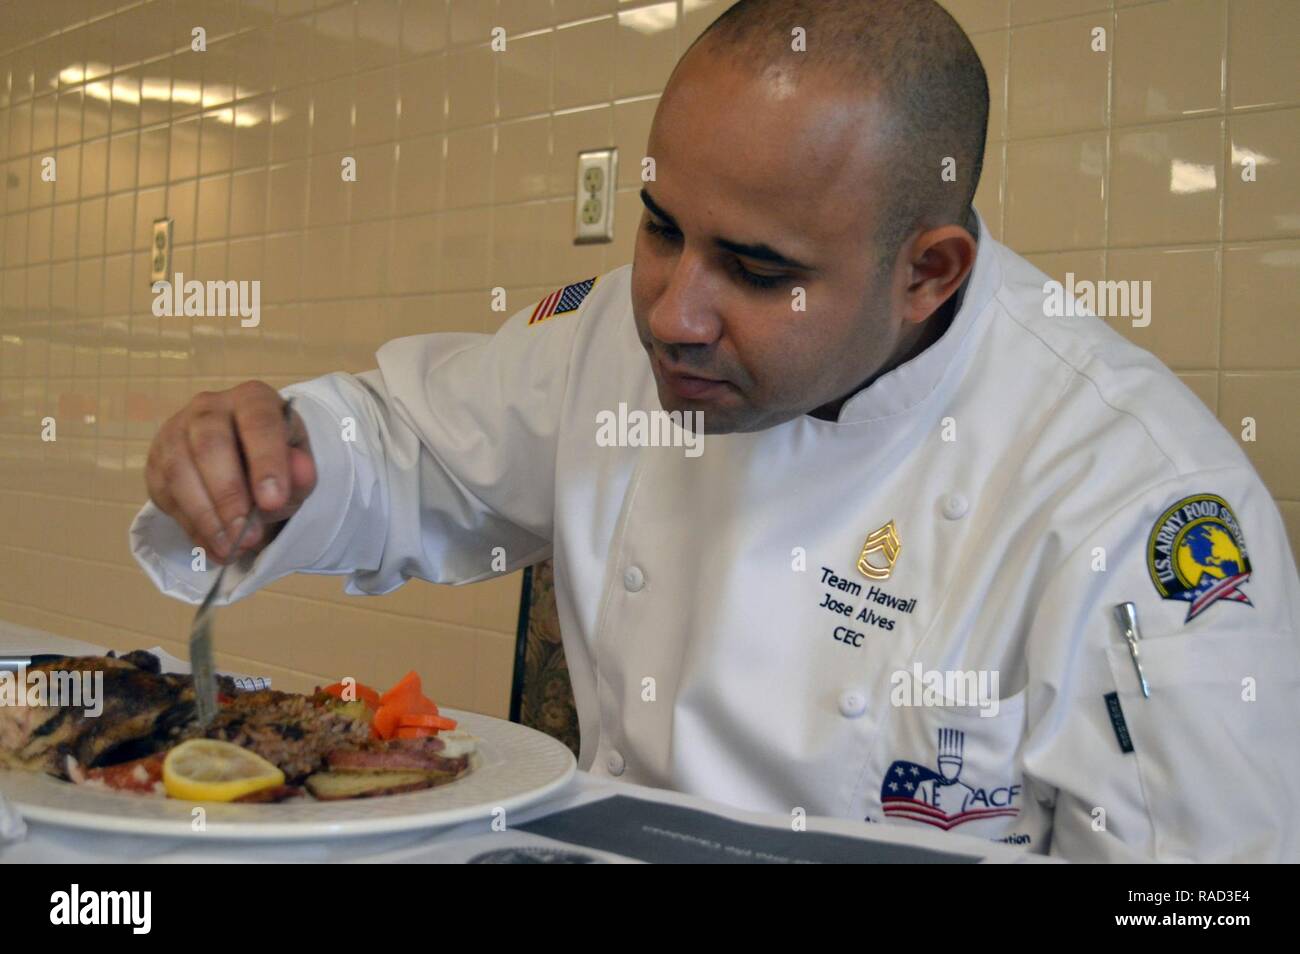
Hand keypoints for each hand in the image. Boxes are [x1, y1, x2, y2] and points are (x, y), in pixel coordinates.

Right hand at [145, 381, 315, 563]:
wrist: (243, 464)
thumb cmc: (274, 462)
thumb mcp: (298, 468)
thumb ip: (302, 473)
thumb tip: (301, 472)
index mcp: (252, 399)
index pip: (258, 422)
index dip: (265, 462)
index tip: (273, 501)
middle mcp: (209, 407)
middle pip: (210, 445)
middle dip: (229, 496)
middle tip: (248, 535)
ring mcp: (176, 431)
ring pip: (179, 471)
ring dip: (206, 517)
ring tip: (231, 548)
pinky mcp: (156, 461)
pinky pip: (165, 494)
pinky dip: (191, 525)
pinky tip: (214, 546)